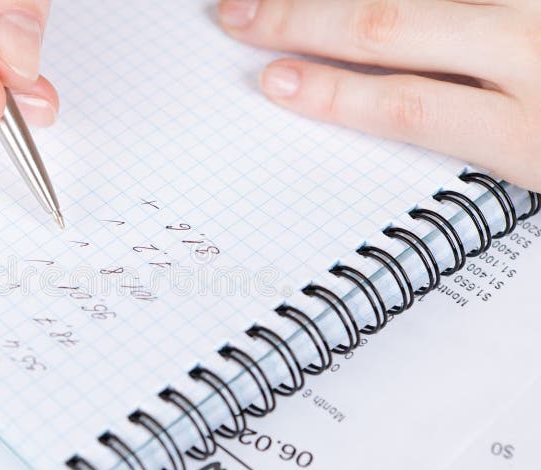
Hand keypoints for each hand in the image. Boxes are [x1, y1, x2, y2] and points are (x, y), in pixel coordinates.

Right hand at [218, 0, 540, 190]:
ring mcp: (532, 7)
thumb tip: (380, 109)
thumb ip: (468, 135)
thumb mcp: (536, 170)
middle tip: (243, 14)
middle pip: (394, 23)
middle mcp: (531, 48)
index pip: (407, 105)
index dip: (331, 93)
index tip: (272, 81)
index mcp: (531, 128)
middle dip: (303, 18)